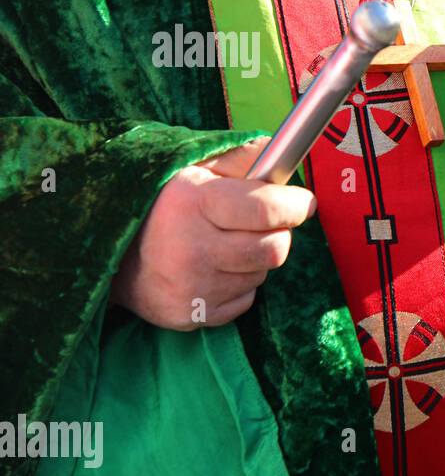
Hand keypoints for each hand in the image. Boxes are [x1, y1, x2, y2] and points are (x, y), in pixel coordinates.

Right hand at [110, 137, 316, 330]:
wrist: (110, 253)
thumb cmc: (163, 203)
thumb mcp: (195, 166)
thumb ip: (244, 159)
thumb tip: (285, 164)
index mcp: (191, 203)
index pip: (267, 209)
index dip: (295, 205)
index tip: (303, 202)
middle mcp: (190, 248)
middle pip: (274, 249)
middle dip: (278, 233)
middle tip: (265, 223)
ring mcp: (191, 288)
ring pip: (261, 275)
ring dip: (255, 259)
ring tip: (225, 244)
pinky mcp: (191, 316)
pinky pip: (245, 300)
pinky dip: (239, 284)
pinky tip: (213, 269)